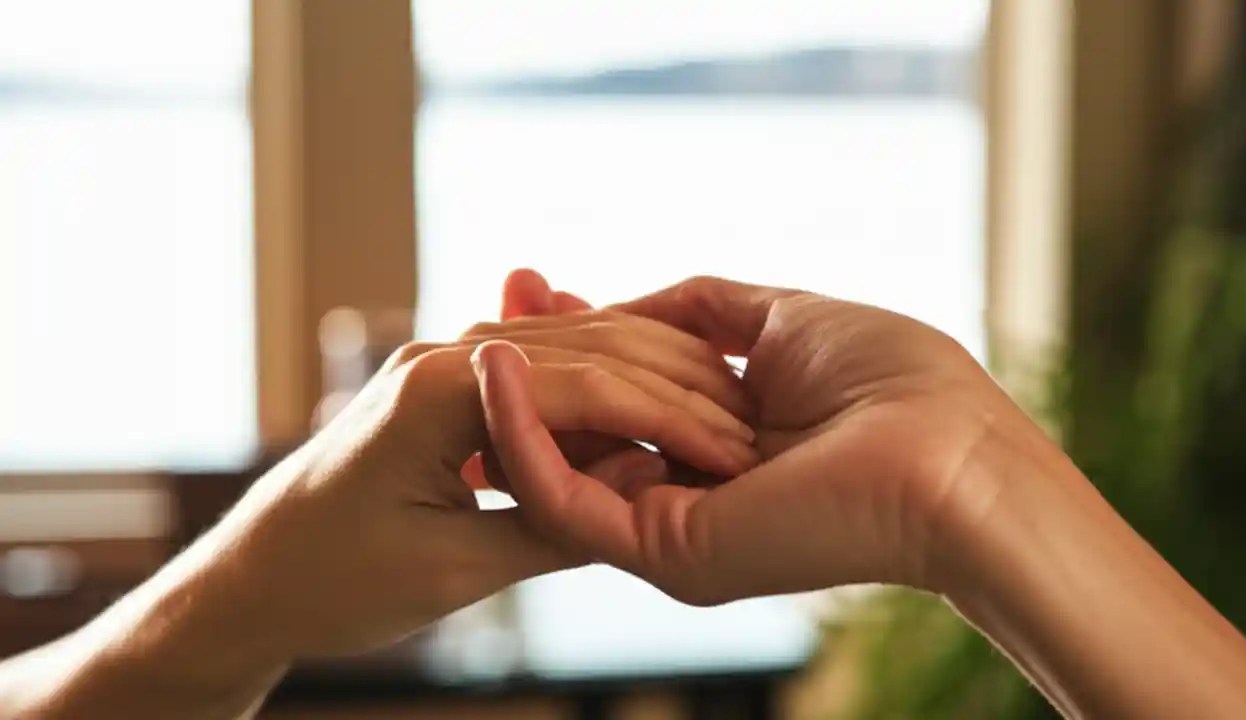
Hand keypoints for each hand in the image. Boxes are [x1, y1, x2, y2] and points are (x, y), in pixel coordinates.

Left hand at [195, 309, 756, 657]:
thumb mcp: (458, 569)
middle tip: (747, 427)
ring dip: (644, 381)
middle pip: (588, 350)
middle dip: (673, 388)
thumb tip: (649, 494)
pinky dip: (599, 394)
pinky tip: (648, 409)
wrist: (252, 580)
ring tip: (716, 415)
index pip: (587, 383)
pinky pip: (540, 376)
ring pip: (570, 353)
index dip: (671, 418)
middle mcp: (441, 357)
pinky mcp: (445, 389)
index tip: (736, 451)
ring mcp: (442, 367)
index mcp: (439, 390)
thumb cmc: (337, 582)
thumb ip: (558, 525)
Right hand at [487, 273, 1245, 718]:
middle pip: (583, 432)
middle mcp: (688, 493)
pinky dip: (518, 434)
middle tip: (483, 307)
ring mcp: (672, 528)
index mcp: (717, 447)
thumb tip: (627, 300)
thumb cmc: (894, 383)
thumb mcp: (782, 320)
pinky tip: (492, 367)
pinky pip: (561, 492)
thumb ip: (703, 309)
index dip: (575, 345)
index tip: (529, 292)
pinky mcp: (663, 548)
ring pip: (558, 466)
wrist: (952, 455)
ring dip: (511, 402)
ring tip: (471, 333)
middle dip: (531, 368)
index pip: (621, 397)